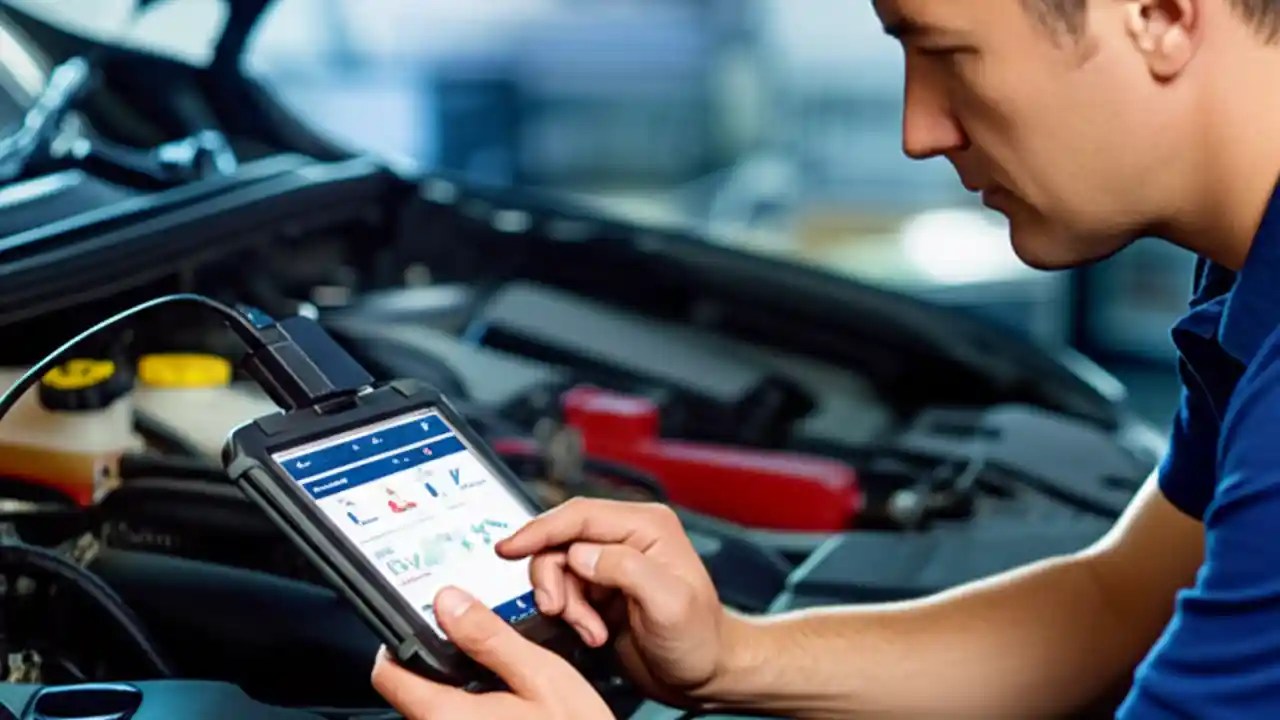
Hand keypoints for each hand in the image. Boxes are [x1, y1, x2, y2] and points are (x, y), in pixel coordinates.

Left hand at [371, 586, 611, 719]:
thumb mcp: (541, 675)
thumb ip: (488, 637)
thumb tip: (447, 601)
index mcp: (445, 716)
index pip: (386, 676)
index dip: (399, 645)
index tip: (423, 630)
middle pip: (411, 697)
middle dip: (440, 671)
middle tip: (483, 658)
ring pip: (436, 715)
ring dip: (459, 697)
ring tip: (503, 687)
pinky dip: (474, 715)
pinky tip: (510, 713)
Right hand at [496, 498, 745, 706]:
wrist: (704, 673)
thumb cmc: (700, 638)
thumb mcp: (670, 602)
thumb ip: (626, 570)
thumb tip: (581, 553)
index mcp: (646, 526)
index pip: (580, 515)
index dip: (540, 529)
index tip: (509, 548)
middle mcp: (626, 538)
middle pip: (561, 540)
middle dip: (552, 578)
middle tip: (558, 609)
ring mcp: (611, 564)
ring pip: (557, 568)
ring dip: (564, 603)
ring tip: (589, 628)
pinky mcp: (600, 589)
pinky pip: (564, 592)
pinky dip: (569, 615)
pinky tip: (593, 632)